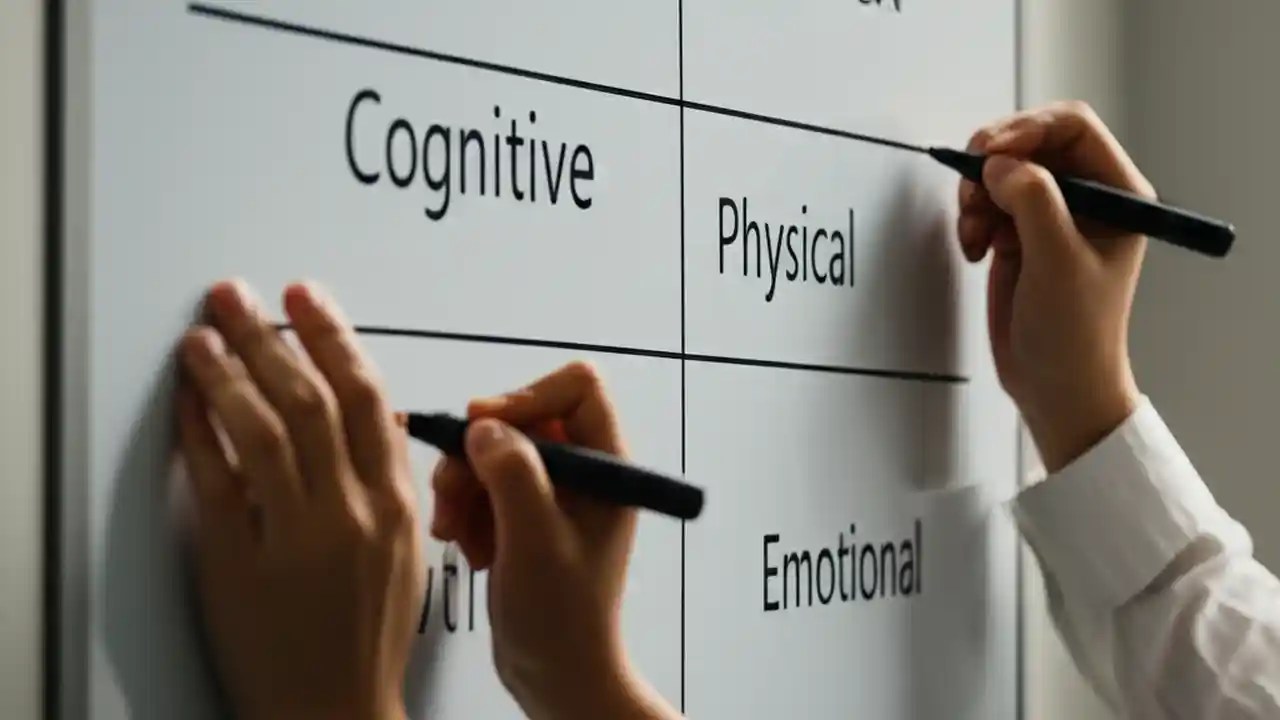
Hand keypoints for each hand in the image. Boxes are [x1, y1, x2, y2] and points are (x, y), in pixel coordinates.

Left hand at [175, 280, 422, 719]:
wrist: (335, 708)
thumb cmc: (368, 638)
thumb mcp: (406, 552)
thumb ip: (393, 479)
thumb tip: (380, 417)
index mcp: (396, 505)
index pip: (367, 398)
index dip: (333, 337)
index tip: (309, 300)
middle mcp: (351, 513)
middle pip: (312, 398)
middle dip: (273, 335)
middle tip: (242, 297)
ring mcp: (297, 537)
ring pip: (265, 429)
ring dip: (230, 371)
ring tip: (204, 335)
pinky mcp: (242, 563)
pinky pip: (218, 481)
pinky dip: (199, 431)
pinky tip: (188, 400)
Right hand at [430, 361, 679, 719]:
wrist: (557, 678)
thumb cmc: (560, 615)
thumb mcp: (536, 540)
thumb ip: (514, 475)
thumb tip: (483, 424)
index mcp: (608, 466)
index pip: (577, 387)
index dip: (527, 397)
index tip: (485, 431)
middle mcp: (584, 471)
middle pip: (523, 419)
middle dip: (479, 455)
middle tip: (451, 497)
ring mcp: (555, 495)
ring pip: (495, 454)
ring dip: (464, 488)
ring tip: (453, 533)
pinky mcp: (526, 519)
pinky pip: (485, 488)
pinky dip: (467, 513)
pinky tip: (466, 550)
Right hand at [958, 101, 1150, 471]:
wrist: (1056, 386)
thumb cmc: (1076, 334)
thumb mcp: (1058, 261)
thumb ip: (1033, 201)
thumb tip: (1000, 164)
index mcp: (1118, 193)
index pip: (1072, 128)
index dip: (1028, 129)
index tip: (991, 152)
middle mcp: (1086, 197)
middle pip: (1031, 143)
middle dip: (994, 162)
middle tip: (971, 186)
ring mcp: (1050, 216)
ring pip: (1002, 172)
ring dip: (977, 194)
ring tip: (974, 231)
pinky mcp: (1019, 236)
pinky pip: (986, 202)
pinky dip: (971, 218)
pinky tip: (975, 249)